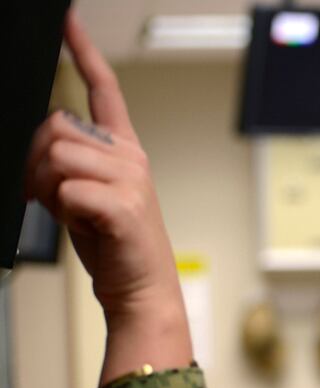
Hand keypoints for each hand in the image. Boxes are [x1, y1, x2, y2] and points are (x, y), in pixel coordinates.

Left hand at [25, 11, 192, 385]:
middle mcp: (131, 156)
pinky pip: (67, 188)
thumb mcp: (87, 193)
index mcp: (125, 149)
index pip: (104, 89)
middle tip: (49, 195)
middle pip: (57, 126)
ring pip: (56, 155)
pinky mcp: (122, 203)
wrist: (140, 287)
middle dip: (38, 161)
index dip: (84, 51)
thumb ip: (70, 161)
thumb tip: (44, 148)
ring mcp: (130, 178)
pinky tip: (85, 223)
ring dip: (48, 187)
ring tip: (70, 212)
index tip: (68, 20)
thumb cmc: (115, 243)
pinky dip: (64, 210)